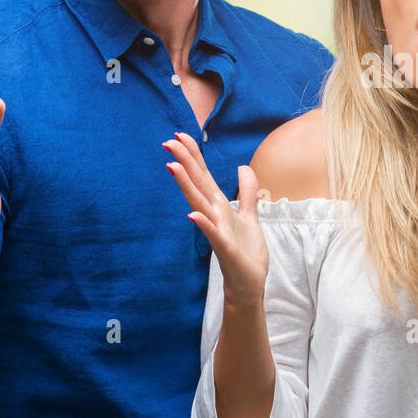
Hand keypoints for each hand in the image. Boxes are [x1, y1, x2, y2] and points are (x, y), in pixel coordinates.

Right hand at [163, 133, 267, 307]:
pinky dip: (202, 223)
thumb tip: (243, 167)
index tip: (180, 135)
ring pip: (199, 204)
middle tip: (168, 141)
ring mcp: (216, 231)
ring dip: (186, 186)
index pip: (203, 176)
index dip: (193, 155)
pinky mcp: (225, 248)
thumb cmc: (245, 251)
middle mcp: (213, 215)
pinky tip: (193, 214)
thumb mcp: (249, 215)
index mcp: (218, 206)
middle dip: (184, 162)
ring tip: (173, 166)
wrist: (248, 283)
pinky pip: (212, 233)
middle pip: (197, 184)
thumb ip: (246, 191)